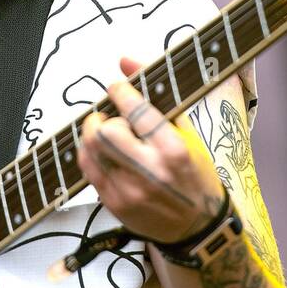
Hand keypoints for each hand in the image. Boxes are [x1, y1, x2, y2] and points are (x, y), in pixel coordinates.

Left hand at [78, 56, 226, 244]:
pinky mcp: (114, 205)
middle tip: (110, 118)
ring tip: (105, 134)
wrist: (199, 227)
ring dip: (92, 135)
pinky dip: (90, 155)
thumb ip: (157, 95)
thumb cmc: (195, 174)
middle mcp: (151, 173)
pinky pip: (87, 171)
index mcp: (174, 150)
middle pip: (105, 133)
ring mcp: (129, 192)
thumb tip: (125, 60)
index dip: (120, 92)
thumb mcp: (187, 132)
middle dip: (102, 118)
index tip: (116, 87)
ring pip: (89, 151)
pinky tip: (104, 153)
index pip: (137, 112)